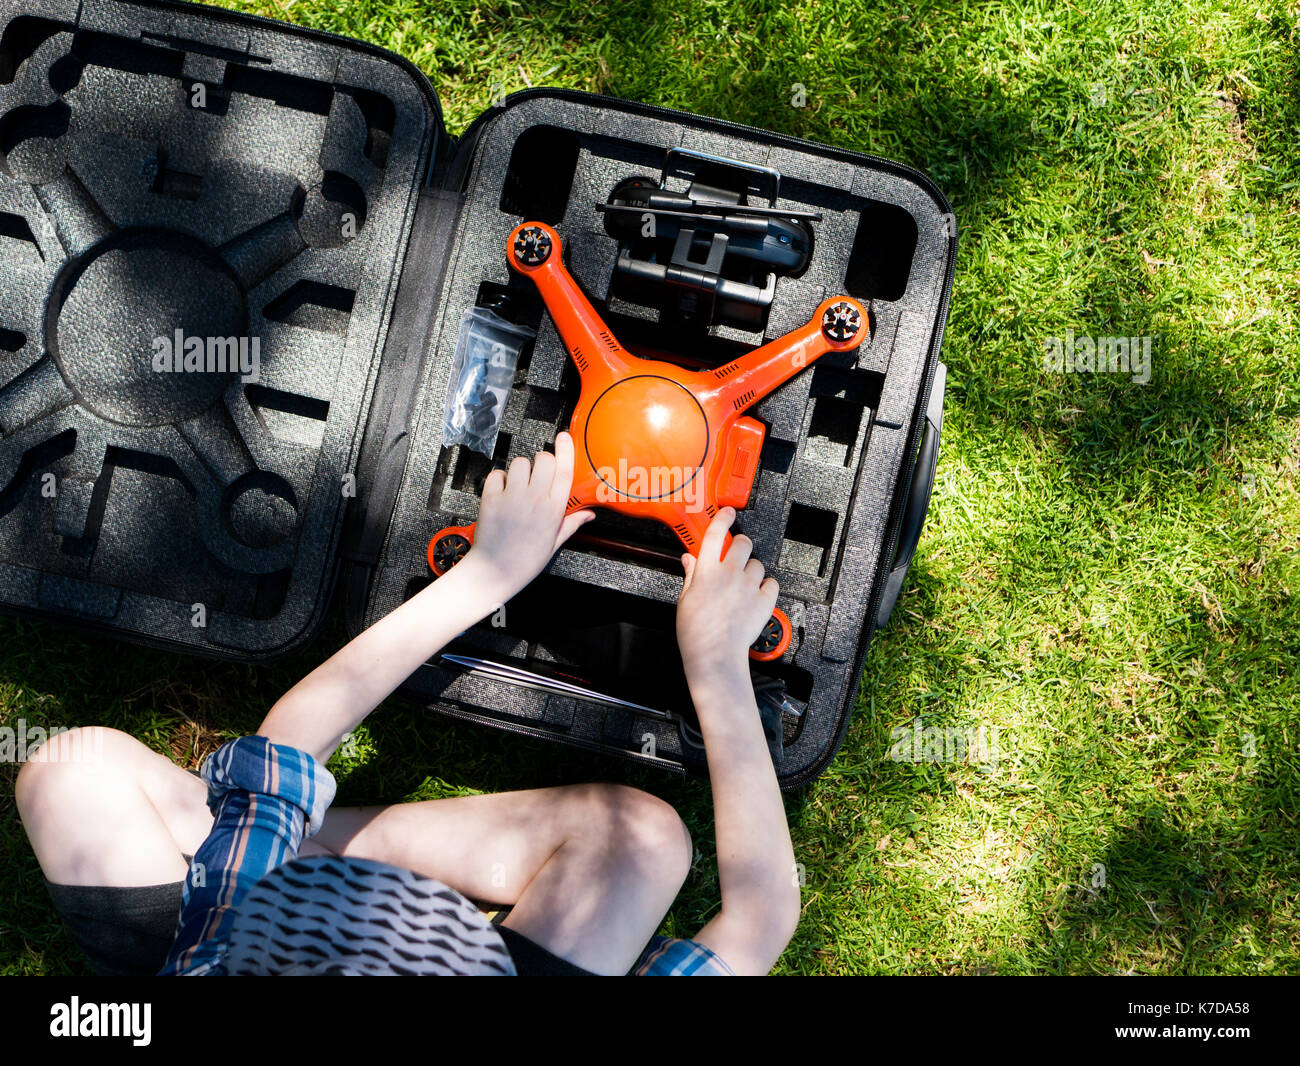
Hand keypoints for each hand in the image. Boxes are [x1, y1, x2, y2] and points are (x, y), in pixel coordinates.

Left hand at [465, 432, 593, 600]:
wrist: (495, 571)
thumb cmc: (524, 560)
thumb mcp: (554, 542)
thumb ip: (572, 523)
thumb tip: (588, 515)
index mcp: (553, 511)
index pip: (565, 471)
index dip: (566, 450)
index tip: (564, 438)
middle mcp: (534, 500)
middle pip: (544, 460)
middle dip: (542, 461)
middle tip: (538, 473)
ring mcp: (512, 498)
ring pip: (520, 463)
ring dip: (520, 469)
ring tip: (518, 484)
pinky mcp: (492, 499)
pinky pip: (497, 474)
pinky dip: (499, 478)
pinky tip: (502, 490)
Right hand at [676, 507, 778, 677]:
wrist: (715, 656)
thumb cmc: (696, 633)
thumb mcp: (684, 600)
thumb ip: (691, 575)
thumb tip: (689, 559)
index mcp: (706, 571)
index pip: (714, 534)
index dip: (722, 518)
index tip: (727, 512)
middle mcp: (729, 574)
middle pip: (742, 543)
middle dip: (740, 544)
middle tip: (736, 554)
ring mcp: (748, 586)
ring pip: (757, 563)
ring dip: (751, 569)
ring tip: (743, 585)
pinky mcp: (764, 600)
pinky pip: (771, 583)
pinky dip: (765, 587)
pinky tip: (756, 595)